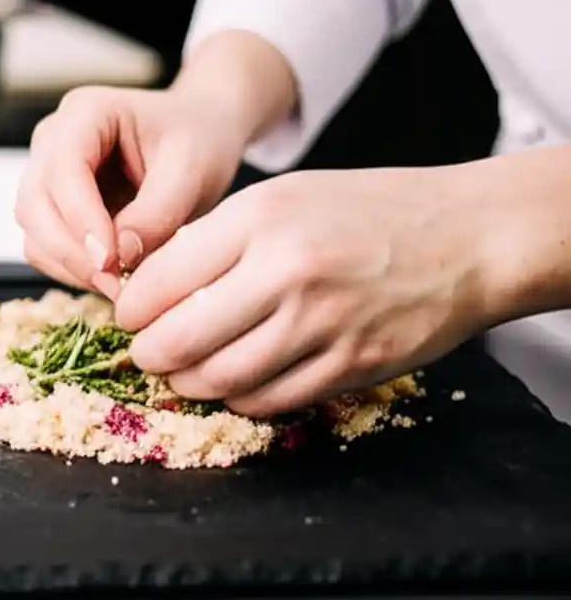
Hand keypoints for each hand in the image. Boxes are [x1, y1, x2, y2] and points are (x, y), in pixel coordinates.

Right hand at [13, 31, 298, 297]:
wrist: (200, 138)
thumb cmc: (198, 141)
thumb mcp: (192, 171)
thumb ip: (157, 213)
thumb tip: (120, 257)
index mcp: (86, 112)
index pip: (64, 167)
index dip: (81, 217)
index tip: (111, 258)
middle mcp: (54, 140)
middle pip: (34, 202)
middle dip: (70, 250)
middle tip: (114, 283)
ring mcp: (47, 173)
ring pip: (32, 228)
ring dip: (68, 264)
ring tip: (118, 284)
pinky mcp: (52, 207)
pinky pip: (43, 245)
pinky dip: (69, 269)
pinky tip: (109, 277)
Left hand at [116, 166, 501, 415]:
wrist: (468, 237)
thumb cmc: (365, 212)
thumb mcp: (282, 198)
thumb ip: (216, 239)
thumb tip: (147, 288)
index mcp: (260, 218)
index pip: (159, 279)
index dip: (130, 309)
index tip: (129, 316)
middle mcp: (288, 270)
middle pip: (178, 338)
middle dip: (148, 356)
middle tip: (146, 354)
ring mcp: (322, 323)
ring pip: (219, 379)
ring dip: (188, 385)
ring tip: (183, 372)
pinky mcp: (351, 366)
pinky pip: (269, 401)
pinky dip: (238, 399)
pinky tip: (235, 383)